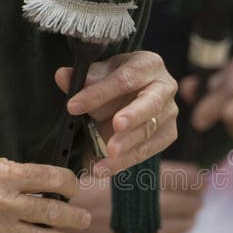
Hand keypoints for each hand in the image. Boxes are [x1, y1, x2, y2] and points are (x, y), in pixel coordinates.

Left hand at [55, 51, 177, 177]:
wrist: (131, 95)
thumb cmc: (116, 81)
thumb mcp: (100, 75)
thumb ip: (82, 78)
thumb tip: (62, 76)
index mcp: (148, 64)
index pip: (124, 78)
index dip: (99, 92)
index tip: (73, 106)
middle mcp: (165, 87)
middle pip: (150, 102)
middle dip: (133, 115)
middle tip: (115, 126)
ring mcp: (169, 112)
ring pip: (149, 129)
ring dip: (128, 144)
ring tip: (107, 155)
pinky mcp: (168, 134)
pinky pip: (148, 150)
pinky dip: (125, 161)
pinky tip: (104, 168)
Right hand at [72, 161, 212, 232]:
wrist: (53, 218)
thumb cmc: (74, 186)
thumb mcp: (102, 162)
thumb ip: (130, 159)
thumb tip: (149, 151)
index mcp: (141, 176)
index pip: (186, 177)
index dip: (196, 178)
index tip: (196, 178)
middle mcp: (147, 201)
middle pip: (190, 201)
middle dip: (195, 199)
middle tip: (193, 196)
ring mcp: (144, 227)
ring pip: (186, 223)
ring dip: (190, 218)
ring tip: (185, 214)